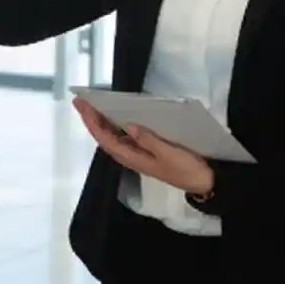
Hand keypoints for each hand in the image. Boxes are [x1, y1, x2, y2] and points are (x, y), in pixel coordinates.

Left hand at [72, 97, 213, 195]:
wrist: (203, 182)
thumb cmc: (185, 167)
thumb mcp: (168, 153)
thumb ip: (148, 140)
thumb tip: (129, 126)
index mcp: (133, 158)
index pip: (106, 139)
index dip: (92, 122)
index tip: (83, 106)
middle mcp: (130, 157)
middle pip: (104, 137)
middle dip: (91, 119)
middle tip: (81, 101)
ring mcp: (137, 154)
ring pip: (112, 136)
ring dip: (101, 122)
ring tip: (92, 106)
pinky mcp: (145, 151)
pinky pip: (123, 137)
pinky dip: (114, 125)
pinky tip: (114, 117)